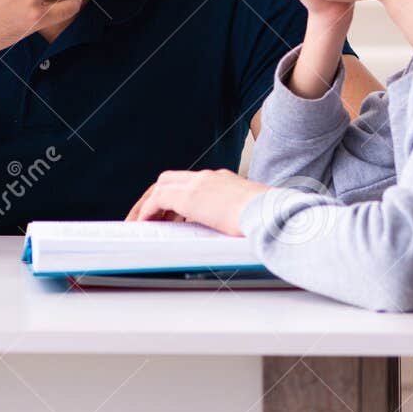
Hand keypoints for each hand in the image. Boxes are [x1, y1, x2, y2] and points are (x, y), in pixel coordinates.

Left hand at [125, 169, 269, 236]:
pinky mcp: (190, 196)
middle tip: (148, 216)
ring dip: (148, 204)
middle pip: (172, 179)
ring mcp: (199, 184)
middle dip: (157, 196)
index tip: (171, 213)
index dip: (178, 196)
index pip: (193, 182)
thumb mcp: (251, 216)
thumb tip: (238, 234)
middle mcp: (210, 177)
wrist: (272, 214)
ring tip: (140, 222)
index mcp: (225, 181)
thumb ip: (238, 219)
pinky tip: (144, 223)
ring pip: (162, 186)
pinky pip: (158, 199)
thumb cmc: (270, 219)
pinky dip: (148, 210)